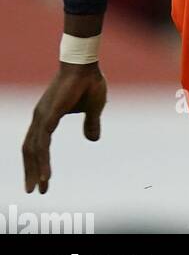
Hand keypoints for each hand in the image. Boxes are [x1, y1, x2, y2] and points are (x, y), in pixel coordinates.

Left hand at [23, 64, 106, 193]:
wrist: (86, 63)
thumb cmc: (89, 81)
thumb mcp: (93, 108)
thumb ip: (90, 123)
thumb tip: (92, 140)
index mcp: (47, 115)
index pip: (36, 144)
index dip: (37, 162)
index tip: (41, 181)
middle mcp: (40, 117)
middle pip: (29, 150)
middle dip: (30, 172)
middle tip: (33, 191)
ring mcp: (42, 116)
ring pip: (34, 150)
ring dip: (35, 171)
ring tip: (39, 188)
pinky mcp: (49, 115)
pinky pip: (42, 144)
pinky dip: (42, 162)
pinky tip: (45, 176)